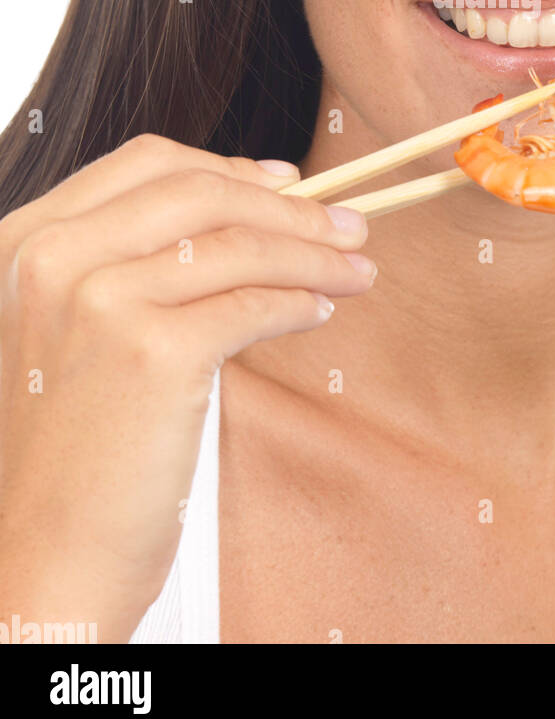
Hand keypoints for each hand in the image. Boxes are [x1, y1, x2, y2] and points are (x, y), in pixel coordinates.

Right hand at [0, 134, 373, 641]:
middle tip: (350, 224)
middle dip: (290, 205)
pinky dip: (302, 300)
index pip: (145, 163)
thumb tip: (253, 202)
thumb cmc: (70, 445)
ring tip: (359, 268)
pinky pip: (253, 304)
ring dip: (315, 253)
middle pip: (200, 190)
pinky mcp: (152, 352)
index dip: (229, 165)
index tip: (289, 180)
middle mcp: (52, 257)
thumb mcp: (72, 328)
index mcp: (27, 239)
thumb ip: (132, 259)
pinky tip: (322, 310)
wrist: (40, 555)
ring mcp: (99, 300)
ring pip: (239, 245)